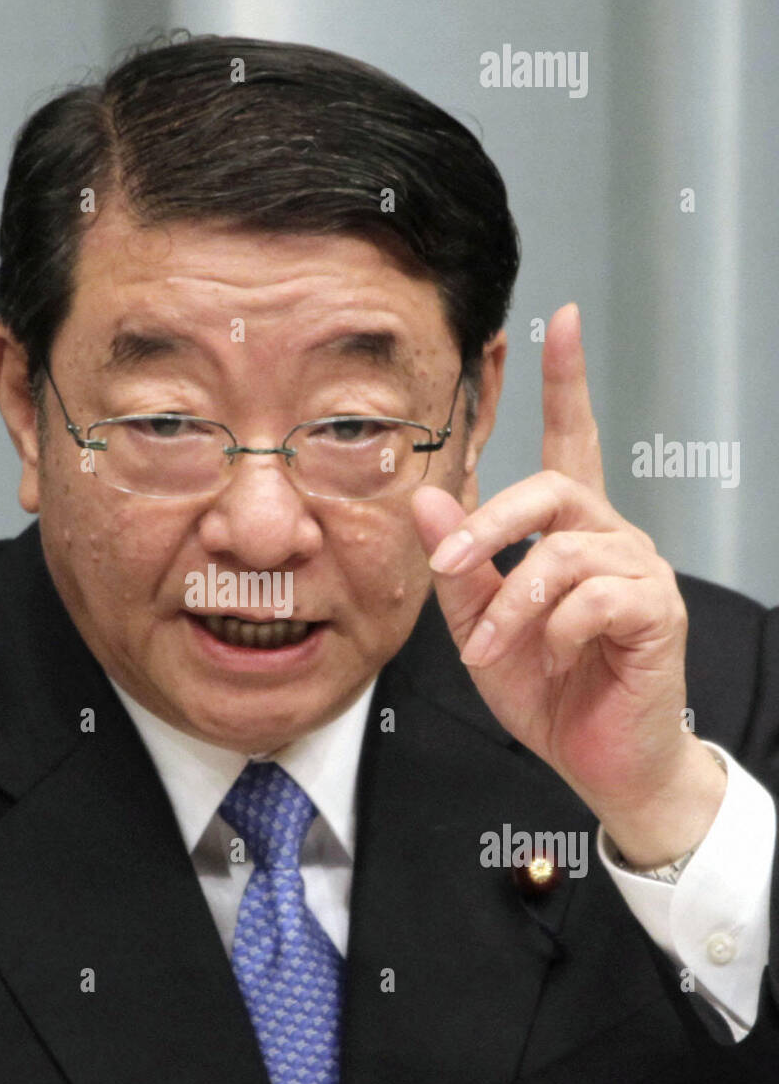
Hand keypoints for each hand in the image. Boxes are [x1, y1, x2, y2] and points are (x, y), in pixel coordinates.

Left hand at [411, 304, 725, 866]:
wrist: (600, 762)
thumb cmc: (547, 690)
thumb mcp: (482, 626)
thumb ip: (459, 566)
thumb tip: (426, 498)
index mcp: (572, 534)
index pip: (573, 443)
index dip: (567, 383)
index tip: (559, 321)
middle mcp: (612, 538)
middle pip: (551, 489)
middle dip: (489, 526)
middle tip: (448, 568)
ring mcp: (640, 571)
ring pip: (563, 554)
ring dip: (512, 605)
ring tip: (489, 649)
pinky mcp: (657, 611)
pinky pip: (593, 598)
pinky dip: (556, 631)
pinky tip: (557, 657)